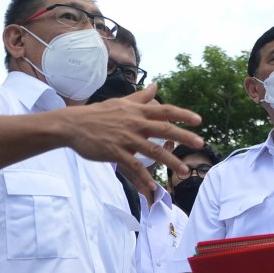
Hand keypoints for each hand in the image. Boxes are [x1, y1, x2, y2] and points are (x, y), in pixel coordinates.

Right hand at [65, 84, 203, 194]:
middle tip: (200, 143)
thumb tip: (156, 85)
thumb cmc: (98, 113)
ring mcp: (126, 138)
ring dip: (171, 161)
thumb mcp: (121, 102)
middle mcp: (135, 123)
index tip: (198, 120)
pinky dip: (144, 177)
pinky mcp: (115, 152)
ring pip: (153, 150)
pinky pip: (133, 166)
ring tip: (184, 171)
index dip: (183, 114)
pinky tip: (153, 187)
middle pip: (165, 129)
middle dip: (184, 136)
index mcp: (137, 111)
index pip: (165, 110)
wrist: (73, 124)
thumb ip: (141, 97)